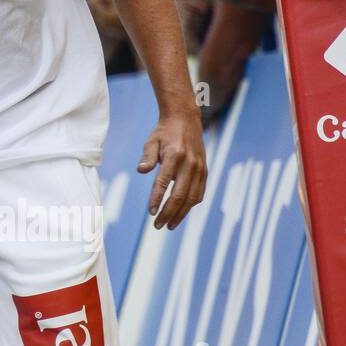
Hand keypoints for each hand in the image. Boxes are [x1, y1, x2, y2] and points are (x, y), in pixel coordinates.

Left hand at [138, 112, 207, 229]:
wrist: (185, 120)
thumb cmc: (164, 132)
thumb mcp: (151, 141)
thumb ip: (147, 156)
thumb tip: (141, 171)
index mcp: (175, 155)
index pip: (164, 182)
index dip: (157, 199)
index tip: (151, 212)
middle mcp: (190, 164)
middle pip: (180, 195)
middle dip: (168, 213)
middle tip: (158, 225)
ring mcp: (200, 169)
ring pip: (192, 198)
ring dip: (181, 214)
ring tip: (169, 225)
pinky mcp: (204, 171)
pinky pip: (199, 193)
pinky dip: (190, 205)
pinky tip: (181, 213)